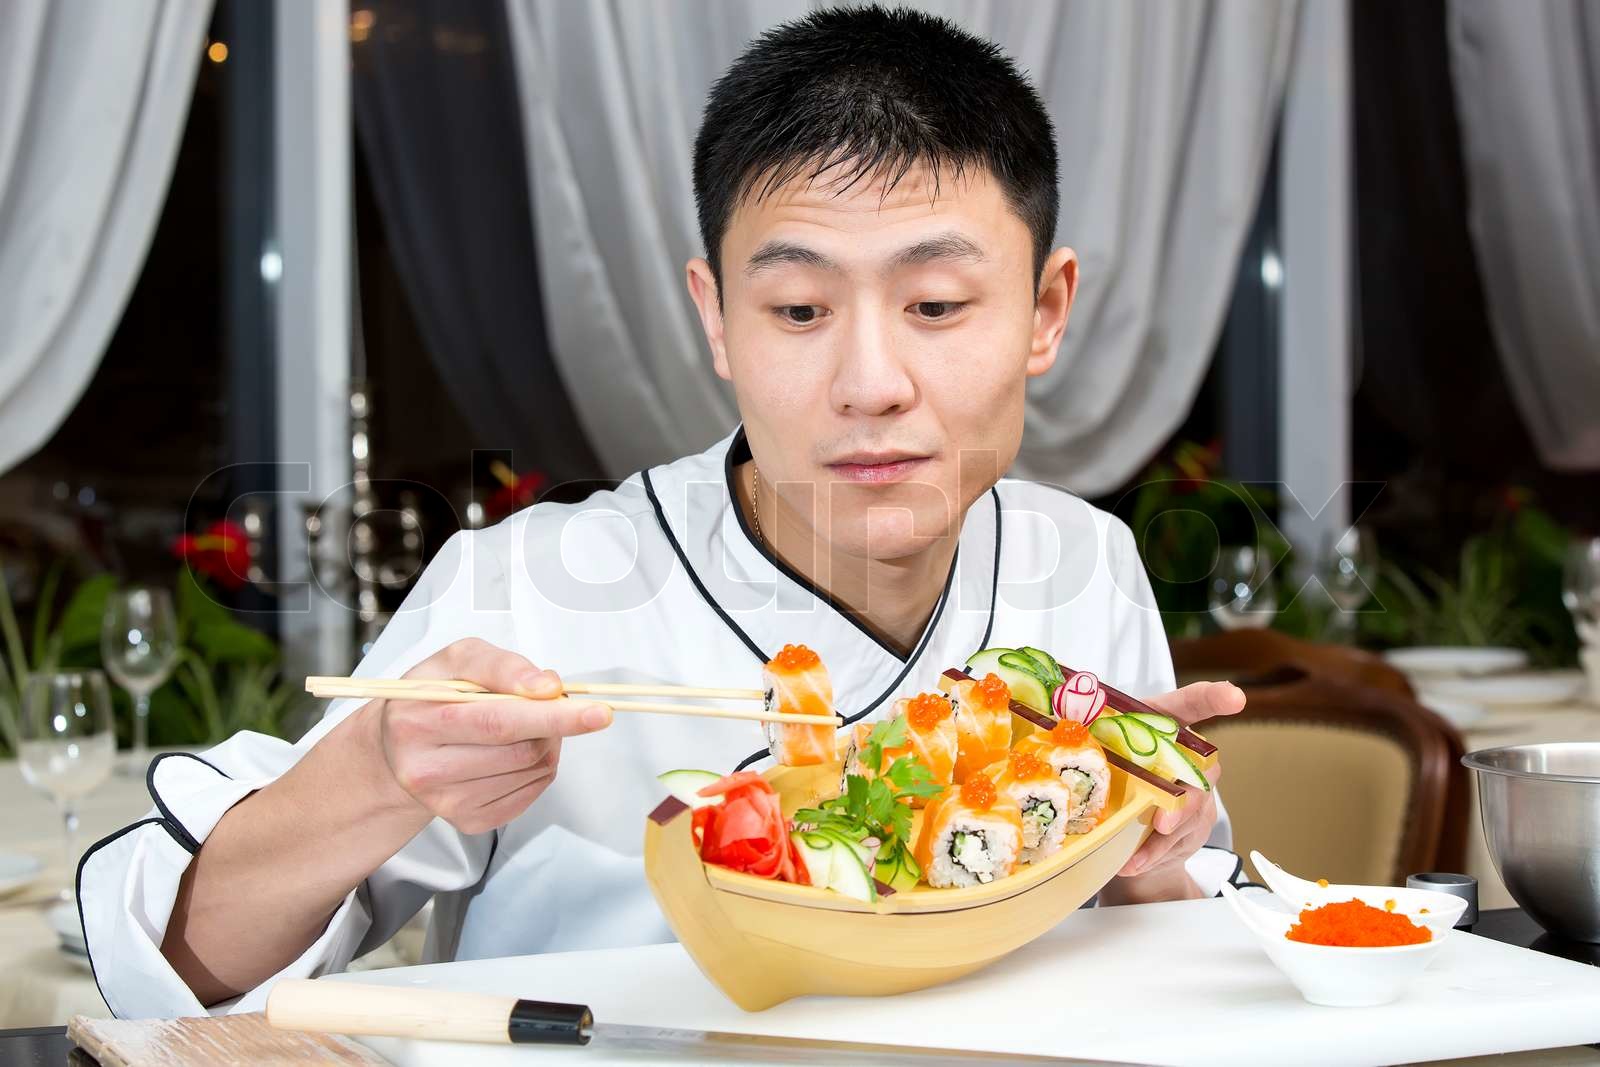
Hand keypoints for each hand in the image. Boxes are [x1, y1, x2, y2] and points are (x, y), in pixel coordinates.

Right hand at [370, 638, 611, 834]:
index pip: (498, 720)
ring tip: (526, 724)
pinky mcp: (468, 821)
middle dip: (556, 724)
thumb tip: (547, 687)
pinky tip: (515, 751)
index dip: (552, 715)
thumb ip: (502, 665)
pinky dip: (538, 767)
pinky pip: (530, 792)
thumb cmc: (433, 695)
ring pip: (532, 771)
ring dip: (548, 742)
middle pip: (520, 750)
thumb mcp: (457, 659)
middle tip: (565, 706)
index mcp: (418, 721)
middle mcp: (426, 770)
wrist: (400, 748)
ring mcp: (446, 802)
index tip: (597, 712)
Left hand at [1101, 681, 1243, 902]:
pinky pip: (1178, 841)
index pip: (1191, 705)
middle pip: (1201, 768)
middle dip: (1185, 798)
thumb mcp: (1098, 754)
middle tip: (1164, 822)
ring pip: (1193, 810)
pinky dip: (1152, 854)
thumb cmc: (1112, 776)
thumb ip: (1088, 741)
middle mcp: (1185, 758)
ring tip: (1140, 851)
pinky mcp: (1194, 827)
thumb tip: (1056, 729)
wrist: (1128, 829)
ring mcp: (1196, 794)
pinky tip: (1133, 863)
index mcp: (1159, 727)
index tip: (1233, 697)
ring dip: (1164, 835)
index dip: (1213, 698)